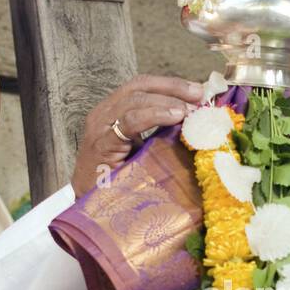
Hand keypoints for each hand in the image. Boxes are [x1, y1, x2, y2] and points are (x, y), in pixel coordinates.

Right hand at [71, 74, 204, 194]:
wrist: (90, 205)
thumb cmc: (120, 179)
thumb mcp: (143, 149)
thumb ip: (162, 133)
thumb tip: (196, 123)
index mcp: (113, 110)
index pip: (142, 86)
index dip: (170, 84)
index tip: (198, 90)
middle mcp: (103, 112)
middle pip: (139, 86)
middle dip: (173, 87)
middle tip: (199, 94)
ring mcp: (100, 127)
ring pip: (134, 99)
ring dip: (166, 101)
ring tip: (189, 109)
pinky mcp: (101, 144)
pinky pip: (129, 121)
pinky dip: (154, 115)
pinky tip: (173, 117)